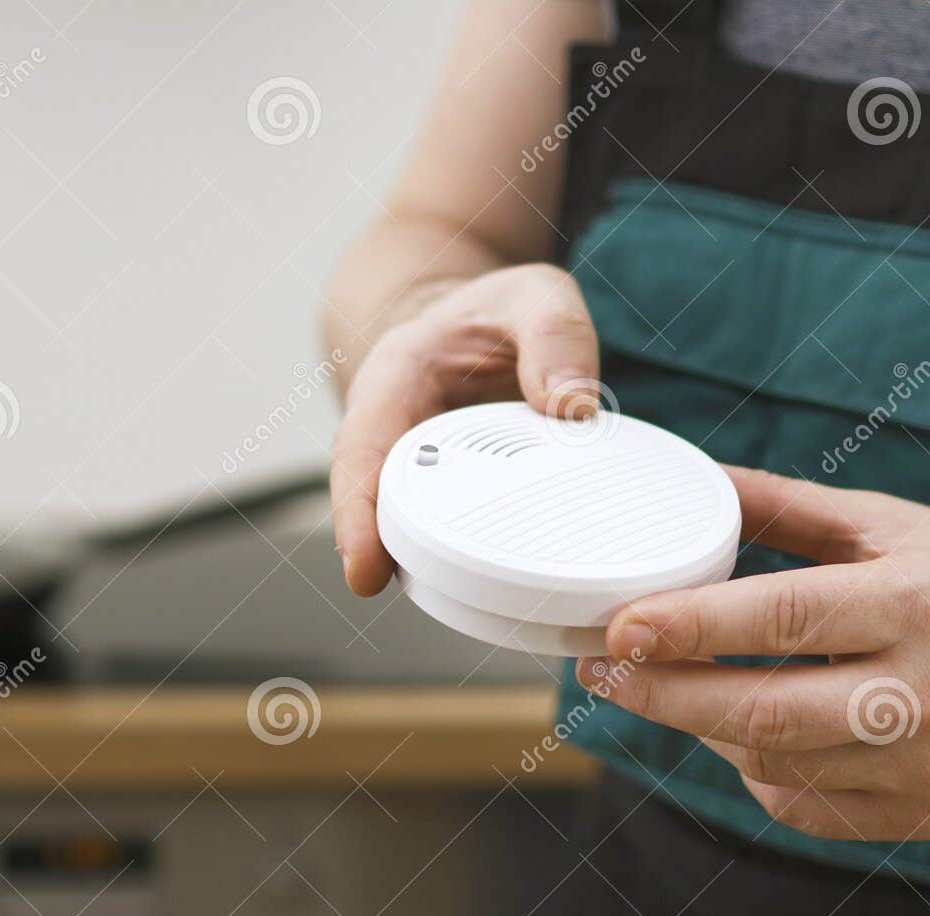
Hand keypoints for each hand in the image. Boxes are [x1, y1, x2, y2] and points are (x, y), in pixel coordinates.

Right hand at [330, 264, 600, 595]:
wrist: (480, 323)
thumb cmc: (500, 313)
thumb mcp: (535, 297)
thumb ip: (555, 337)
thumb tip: (572, 408)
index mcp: (398, 378)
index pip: (361, 451)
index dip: (357, 513)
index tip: (364, 568)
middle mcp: (394, 431)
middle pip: (373, 503)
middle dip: (381, 550)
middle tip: (400, 594)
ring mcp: (416, 469)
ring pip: (405, 526)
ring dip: (422, 565)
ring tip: (461, 603)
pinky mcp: (446, 493)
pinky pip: (444, 529)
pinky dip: (462, 559)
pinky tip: (497, 592)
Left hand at [577, 466, 929, 841]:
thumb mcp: (898, 527)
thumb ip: (790, 508)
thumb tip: (698, 479)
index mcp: (920, 603)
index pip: (785, 617)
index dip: (691, 626)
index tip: (618, 625)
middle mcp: (925, 693)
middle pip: (764, 711)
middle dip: (663, 696)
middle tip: (600, 671)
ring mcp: (924, 768)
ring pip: (774, 765)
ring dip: (701, 729)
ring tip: (665, 689)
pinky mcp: (918, 819)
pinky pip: (804, 807)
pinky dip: (756, 770)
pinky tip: (740, 733)